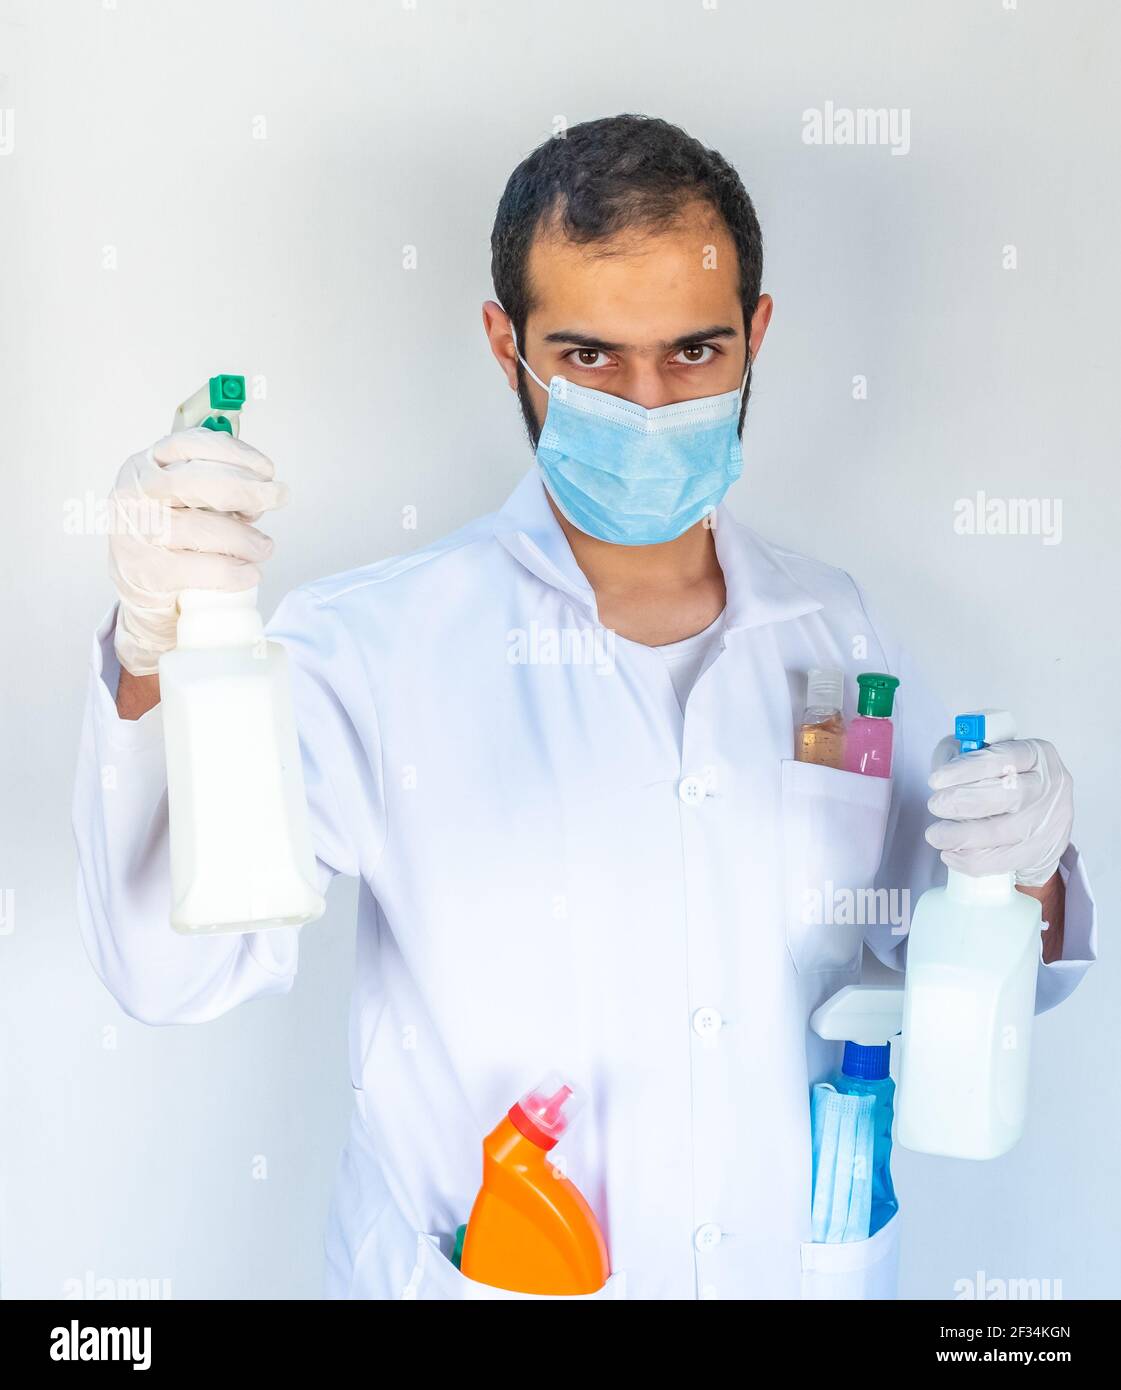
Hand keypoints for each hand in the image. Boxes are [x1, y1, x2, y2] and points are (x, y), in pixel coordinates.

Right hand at [108, 428, 286, 675]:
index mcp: (143, 465)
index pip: (188, 445)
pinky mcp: (145, 572)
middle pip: (194, 482)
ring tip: (263, 547)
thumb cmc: (170, 535)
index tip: (267, 469)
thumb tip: (263, 489)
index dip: (233, 453)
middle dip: (245, 490)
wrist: (138, 586)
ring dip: (242, 537)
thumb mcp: (182, 498)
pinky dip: (230, 572)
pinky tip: (250, 573)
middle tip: (278, 497)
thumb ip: (215, 486)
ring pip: (198, 528)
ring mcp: (135, 533)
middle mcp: (133, 494)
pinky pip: (196, 569)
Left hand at [925, 738, 1073, 886]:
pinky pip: (1000, 861)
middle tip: (936, 805)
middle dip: (960, 802)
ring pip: (999, 833)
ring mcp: (1047, 822)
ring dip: (958, 835)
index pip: (1002, 758)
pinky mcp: (1040, 852)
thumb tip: (942, 766)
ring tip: (936, 834)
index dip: (965, 770)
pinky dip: (968, 859)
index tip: (936, 780)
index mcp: (1035, 755)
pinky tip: (950, 853)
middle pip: (1005, 795)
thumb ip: (962, 753)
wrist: (1043, 818)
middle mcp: (1047, 787)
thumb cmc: (1008, 782)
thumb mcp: (988, 755)